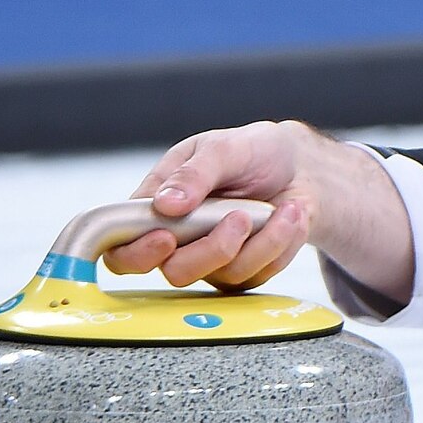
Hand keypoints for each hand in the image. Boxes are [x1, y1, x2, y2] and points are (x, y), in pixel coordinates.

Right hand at [111, 120, 415, 301]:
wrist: (301, 167)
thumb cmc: (252, 152)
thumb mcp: (223, 148)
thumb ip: (193, 173)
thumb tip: (164, 203)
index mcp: (156, 207)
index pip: (122, 247)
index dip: (135, 253)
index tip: (166, 237)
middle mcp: (178, 240)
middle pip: (174, 272)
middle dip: (212, 248)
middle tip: (240, 216)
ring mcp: (212, 260)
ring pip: (223, 275)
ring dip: (261, 240)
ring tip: (283, 207)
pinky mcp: (245, 272)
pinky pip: (259, 274)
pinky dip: (281, 242)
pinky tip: (291, 215)